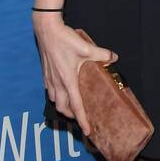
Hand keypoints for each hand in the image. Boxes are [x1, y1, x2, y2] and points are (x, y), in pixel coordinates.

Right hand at [33, 13, 116, 135]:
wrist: (46, 29)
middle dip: (72, 115)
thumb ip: (102, 54)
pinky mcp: (45, 73)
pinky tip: (63, 91)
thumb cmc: (64, 39)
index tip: (87, 131)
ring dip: (63, 106)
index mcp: (68, 80)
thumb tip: (114, 58)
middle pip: (63, 108)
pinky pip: (50, 91)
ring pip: (55, 100)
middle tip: (82, 116)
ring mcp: (49, 79)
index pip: (76, 106)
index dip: (82, 120)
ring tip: (73, 105)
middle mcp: (57, 83)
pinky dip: (57, 96)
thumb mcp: (86, 47)